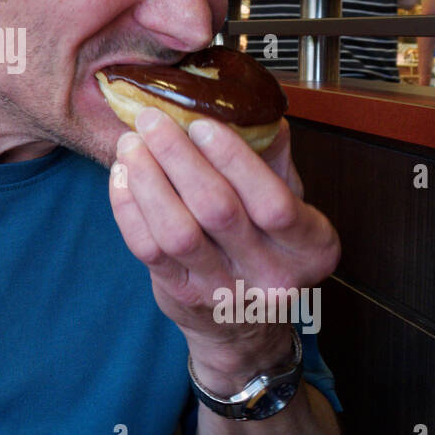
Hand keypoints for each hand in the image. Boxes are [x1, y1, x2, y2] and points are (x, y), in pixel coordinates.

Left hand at [109, 110, 338, 392]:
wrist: (245, 328)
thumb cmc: (265, 247)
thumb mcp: (290, 204)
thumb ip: (273, 156)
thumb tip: (250, 105)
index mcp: (311, 247)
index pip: (273, 201)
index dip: (233, 158)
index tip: (201, 124)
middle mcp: (272, 276)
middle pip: (218, 209)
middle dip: (178, 157)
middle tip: (152, 120)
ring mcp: (224, 291)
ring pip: (176, 230)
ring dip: (147, 179)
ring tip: (131, 144)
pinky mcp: (181, 296)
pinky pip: (146, 248)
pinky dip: (127, 206)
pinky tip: (122, 176)